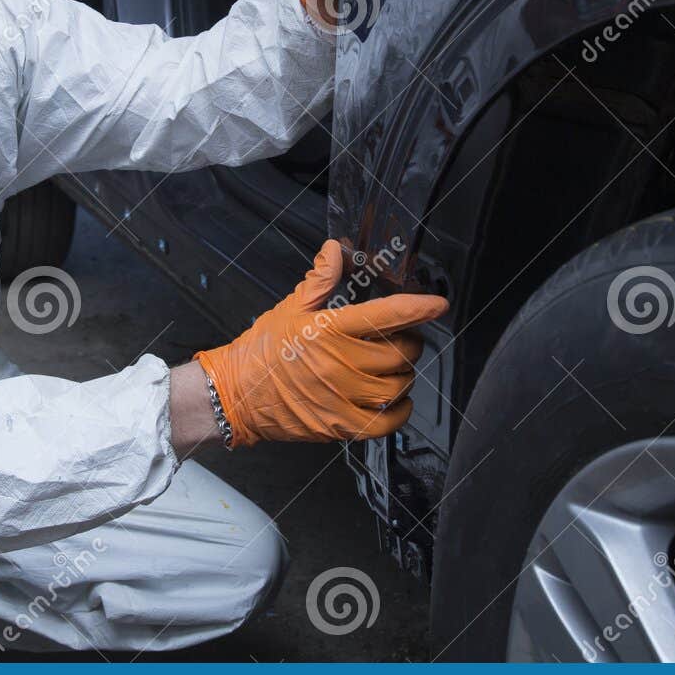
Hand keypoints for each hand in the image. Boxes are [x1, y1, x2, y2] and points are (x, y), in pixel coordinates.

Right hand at [194, 240, 447, 444]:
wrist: (236, 395)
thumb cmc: (263, 351)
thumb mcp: (290, 308)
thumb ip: (320, 279)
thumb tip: (336, 248)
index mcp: (330, 329)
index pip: (387, 314)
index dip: (419, 307)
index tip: (438, 304)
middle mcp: (340, 364)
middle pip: (400, 352)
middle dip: (409, 342)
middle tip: (400, 339)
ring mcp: (342, 398)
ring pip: (398, 385)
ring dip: (403, 375)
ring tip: (393, 368)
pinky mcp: (340, 425)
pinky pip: (387, 422)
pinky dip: (400, 411)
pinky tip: (395, 400)